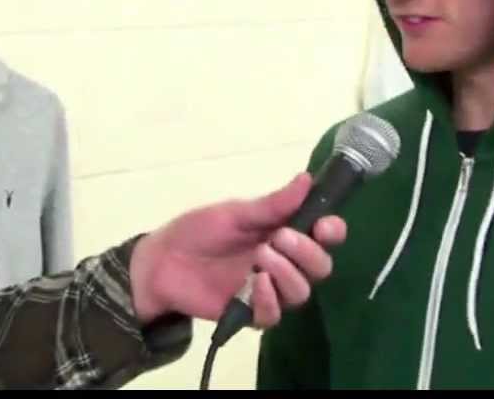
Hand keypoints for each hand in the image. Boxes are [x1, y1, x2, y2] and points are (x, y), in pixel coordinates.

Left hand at [128, 173, 346, 326]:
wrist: (162, 261)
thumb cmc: (198, 231)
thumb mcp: (234, 213)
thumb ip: (272, 205)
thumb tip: (306, 179)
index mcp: (284, 233)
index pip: (323, 236)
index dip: (331, 231)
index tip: (325, 225)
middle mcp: (284, 263)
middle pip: (320, 266)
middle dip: (309, 251)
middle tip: (282, 237)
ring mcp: (269, 290)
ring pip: (302, 291)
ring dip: (288, 273)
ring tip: (261, 256)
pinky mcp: (251, 313)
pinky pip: (274, 314)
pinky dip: (269, 298)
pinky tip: (255, 282)